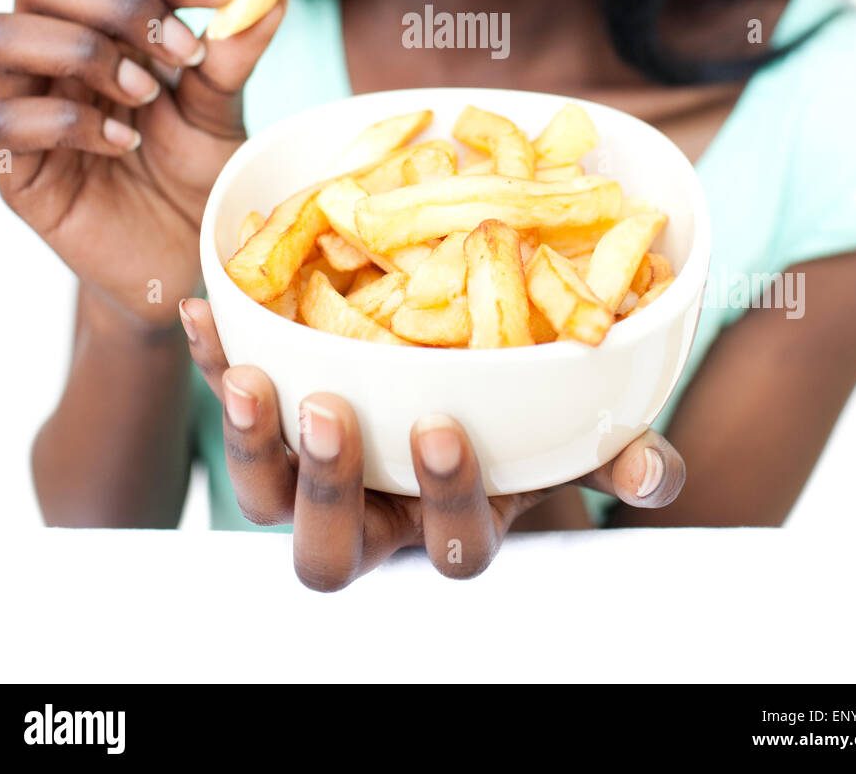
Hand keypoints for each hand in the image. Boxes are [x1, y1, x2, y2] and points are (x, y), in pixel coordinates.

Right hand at [0, 0, 284, 328]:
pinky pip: (8, 120)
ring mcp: (33, 110)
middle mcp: (61, 61)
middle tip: (182, 51)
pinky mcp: (18, 169)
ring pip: (0, 35)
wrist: (184, 262)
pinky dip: (70, 122)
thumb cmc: (197, 179)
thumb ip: (235, 56)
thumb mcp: (221, 114)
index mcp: (112, 34)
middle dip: (115, 1)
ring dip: (81, 52)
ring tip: (145, 95)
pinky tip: (125, 143)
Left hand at [181, 297, 685, 588]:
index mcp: (450, 519)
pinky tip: (202, 305)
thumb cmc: (517, 417)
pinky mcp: (268, 418)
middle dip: (330, 489)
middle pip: (332, 551)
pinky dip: (213, 357)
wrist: (452, 372)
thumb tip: (653, 466)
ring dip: (249, 439)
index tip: (443, 426)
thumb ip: (608, 451)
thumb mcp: (566, 434)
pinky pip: (230, 395)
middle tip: (333, 417)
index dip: (448, 500)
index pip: (453, 543)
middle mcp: (371, 514)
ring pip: (263, 493)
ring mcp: (310, 474)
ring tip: (250, 377)